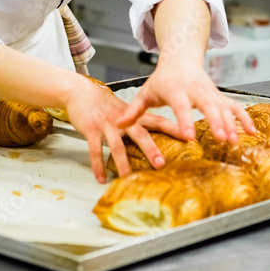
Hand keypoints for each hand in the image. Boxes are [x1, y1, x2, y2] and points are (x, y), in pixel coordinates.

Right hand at [63, 76, 185, 183]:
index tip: (188, 138)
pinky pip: (95, 149)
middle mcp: (123, 120)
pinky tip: (101, 178)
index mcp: (134, 116)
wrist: (81, 92)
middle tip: (161, 164)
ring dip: (123, 164)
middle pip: (140, 135)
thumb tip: (155, 140)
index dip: (173, 129)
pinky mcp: (91, 129)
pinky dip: (98, 165)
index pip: (158, 121)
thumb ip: (138, 123)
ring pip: (117, 146)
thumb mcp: (125, 111)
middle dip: (150, 150)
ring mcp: (107, 125)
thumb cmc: (105, 104)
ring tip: (128, 178)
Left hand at [114, 59, 255, 144]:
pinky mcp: (220, 96)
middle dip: (216, 122)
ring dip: (231, 124)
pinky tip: (253, 133)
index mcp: (176, 89)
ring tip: (234, 141)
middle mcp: (196, 90)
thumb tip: (117, 125)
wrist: (181, 58)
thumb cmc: (162, 79)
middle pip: (208, 106)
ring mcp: (210, 92)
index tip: (189, 136)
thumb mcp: (146, 92)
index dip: (185, 120)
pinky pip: (235, 107)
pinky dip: (245, 118)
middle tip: (221, 139)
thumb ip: (134, 110)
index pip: (181, 106)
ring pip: (224, 107)